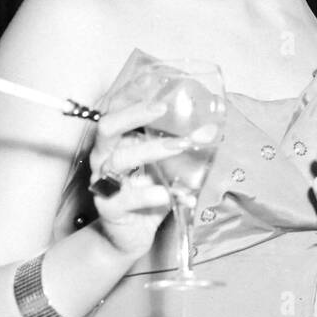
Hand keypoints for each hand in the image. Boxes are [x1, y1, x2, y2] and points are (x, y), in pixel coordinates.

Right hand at [88, 100, 218, 258]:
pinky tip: (168, 194)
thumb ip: (180, 147)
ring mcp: (104, 183)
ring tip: (182, 146)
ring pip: (120, 160)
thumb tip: (212, 129)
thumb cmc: (147, 192)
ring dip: (154, 150)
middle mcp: (105, 157)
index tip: (153, 80)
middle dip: (134, 113)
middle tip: (162, 107)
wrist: (129, 237)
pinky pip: (125, 199)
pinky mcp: (109, 209)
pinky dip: (148, 195)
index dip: (130, 93)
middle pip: (107, 127)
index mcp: (116, 142)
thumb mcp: (164, 166)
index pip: (115, 109)